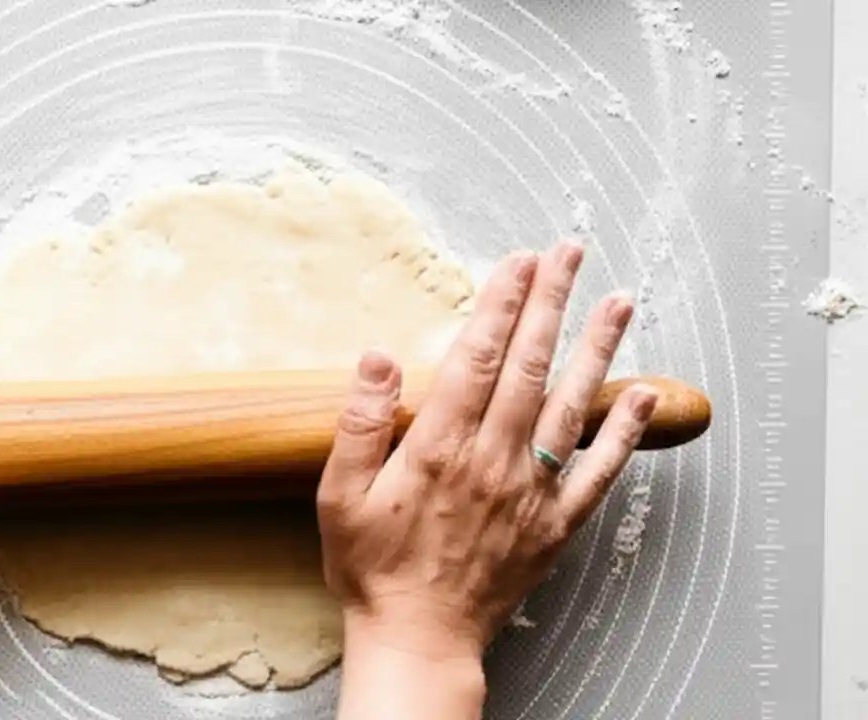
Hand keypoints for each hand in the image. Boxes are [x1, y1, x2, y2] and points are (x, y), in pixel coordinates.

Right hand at [320, 241, 655, 718]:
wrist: (417, 638)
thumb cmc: (373, 567)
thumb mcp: (339, 495)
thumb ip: (360, 424)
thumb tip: (378, 358)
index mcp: (440, 448)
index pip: (476, 357)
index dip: (500, 304)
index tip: (518, 261)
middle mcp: (494, 460)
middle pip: (529, 366)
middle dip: (550, 303)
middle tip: (569, 254)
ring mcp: (531, 492)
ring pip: (570, 405)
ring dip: (597, 348)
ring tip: (619, 300)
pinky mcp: (554, 524)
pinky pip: (599, 472)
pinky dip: (625, 432)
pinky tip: (641, 394)